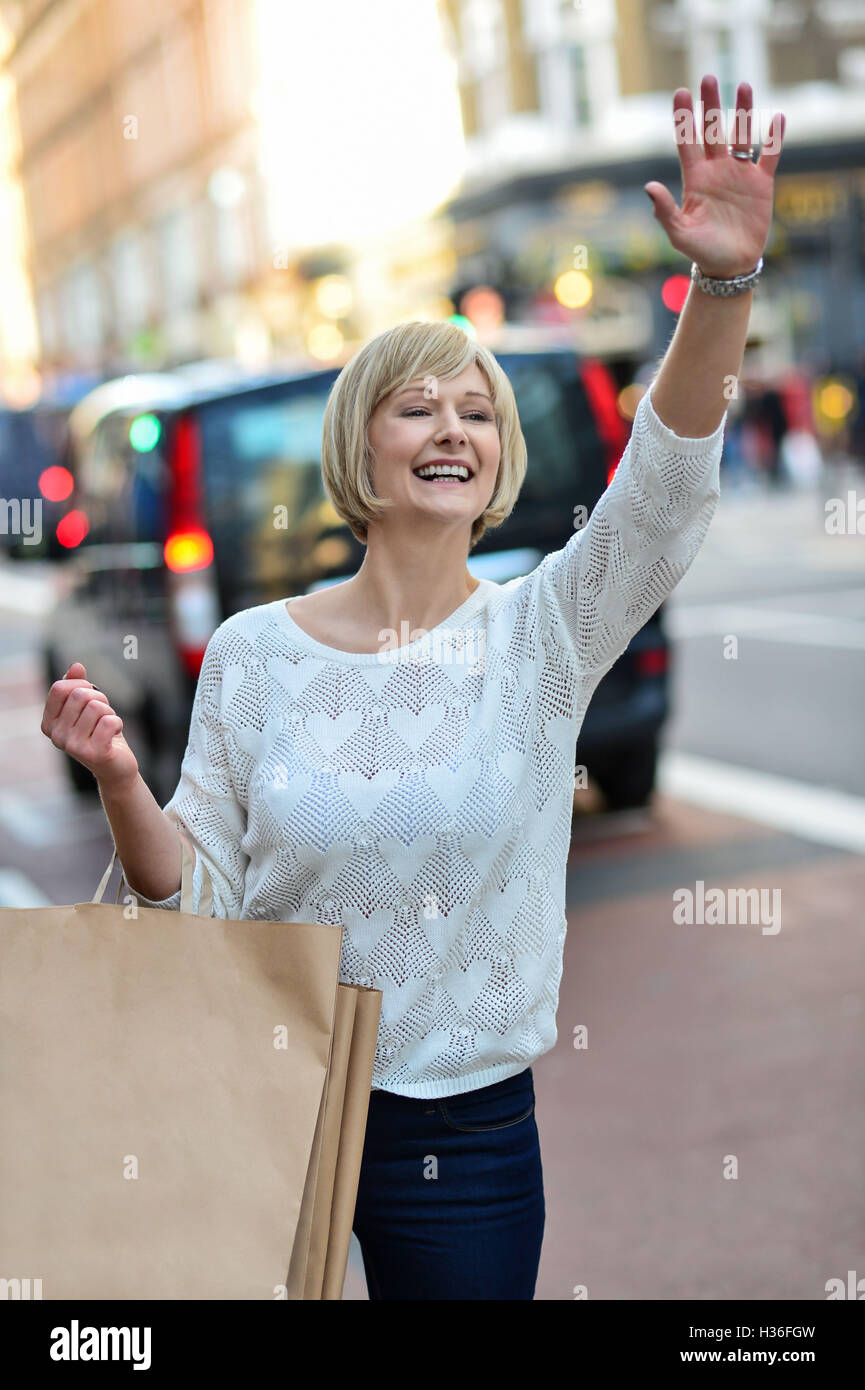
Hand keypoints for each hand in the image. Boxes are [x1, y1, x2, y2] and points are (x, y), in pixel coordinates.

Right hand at [41, 660, 138, 789]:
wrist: (115, 766)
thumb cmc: (100, 733)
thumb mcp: (87, 706)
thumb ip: (78, 685)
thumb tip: (76, 666)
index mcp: (49, 723)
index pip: (59, 688)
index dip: (80, 685)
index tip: (90, 695)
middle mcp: (56, 736)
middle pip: (80, 695)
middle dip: (99, 699)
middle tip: (103, 715)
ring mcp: (72, 746)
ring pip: (96, 707)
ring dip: (109, 712)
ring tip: (107, 726)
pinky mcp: (92, 753)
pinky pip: (109, 721)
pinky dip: (117, 723)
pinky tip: (114, 735)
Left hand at [645, 74, 785, 279]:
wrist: (729, 267)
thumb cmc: (701, 252)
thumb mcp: (680, 234)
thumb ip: (664, 210)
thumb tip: (648, 186)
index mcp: (695, 179)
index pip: (687, 141)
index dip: (683, 118)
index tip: (680, 92)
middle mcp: (716, 170)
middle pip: (713, 130)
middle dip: (710, 104)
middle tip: (708, 77)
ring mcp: (739, 175)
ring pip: (741, 135)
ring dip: (743, 111)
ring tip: (743, 85)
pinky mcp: (761, 184)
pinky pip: (768, 156)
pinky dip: (773, 139)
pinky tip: (777, 119)